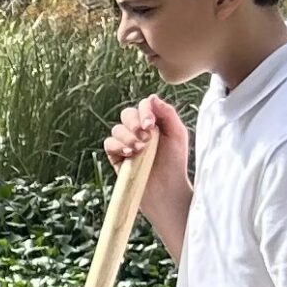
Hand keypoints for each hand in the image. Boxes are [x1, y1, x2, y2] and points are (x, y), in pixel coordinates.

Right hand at [106, 94, 193, 231]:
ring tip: (140, 150)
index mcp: (154, 122)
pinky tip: (129, 154)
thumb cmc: (175, 163)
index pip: (144, 106)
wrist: (165, 189)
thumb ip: (167, 113)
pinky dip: (118, 146)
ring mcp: (126, 143)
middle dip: (134, 124)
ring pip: (117, 128)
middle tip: (146, 137)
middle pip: (127, 114)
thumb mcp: (177, 134)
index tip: (151, 126)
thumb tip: (152, 97)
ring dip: (128, 137)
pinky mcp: (116, 156)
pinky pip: (109, 143)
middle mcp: (139, 130)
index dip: (144, 112)